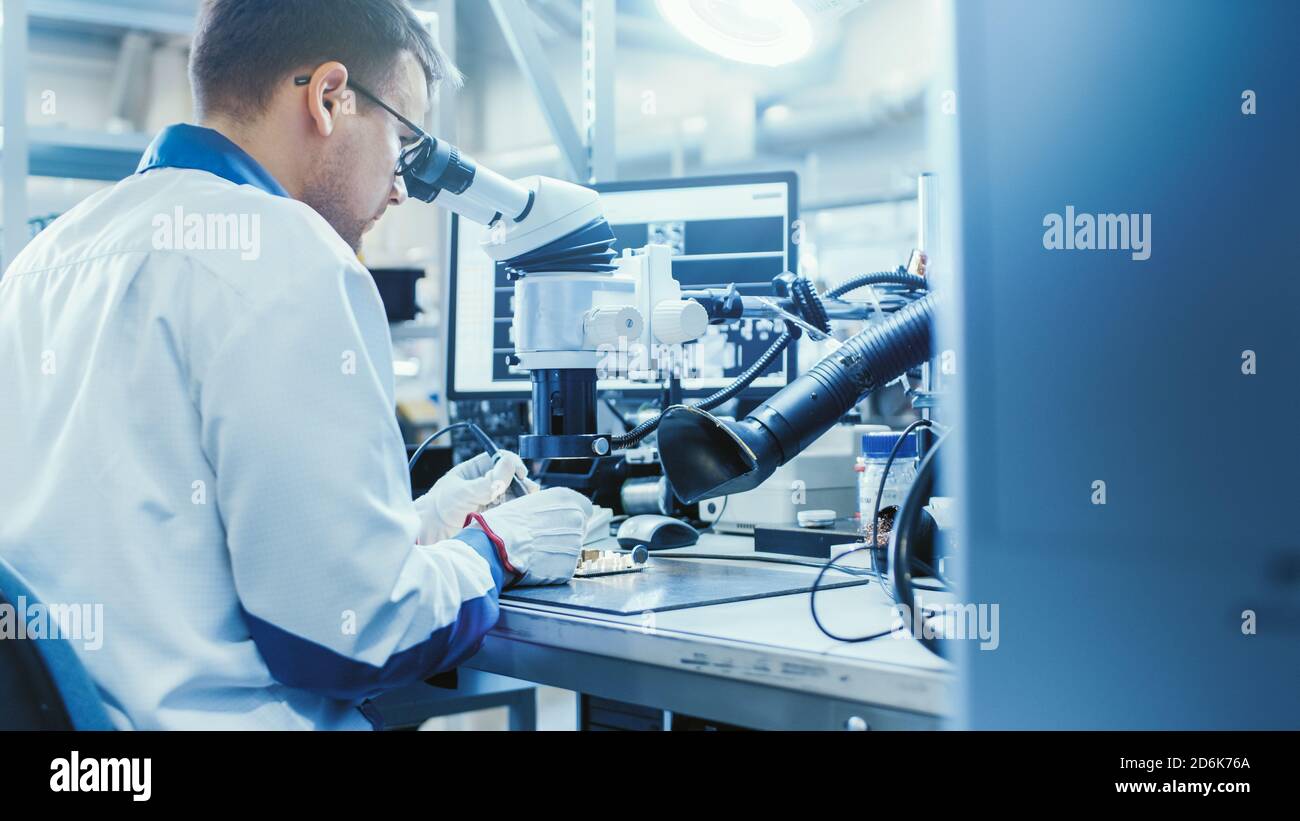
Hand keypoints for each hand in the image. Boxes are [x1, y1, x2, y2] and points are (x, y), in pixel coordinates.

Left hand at [413, 451, 538, 544]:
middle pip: (508, 476)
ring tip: (524, 501)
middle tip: (528, 490)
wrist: (430, 534)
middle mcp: (482, 483)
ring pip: (510, 493)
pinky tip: (518, 510)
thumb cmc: (440, 508)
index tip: (520, 472)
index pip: (498, 459)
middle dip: (520, 481)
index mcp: (474, 470)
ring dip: (519, 496)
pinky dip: (514, 508)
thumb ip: (489, 481)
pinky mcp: (491, 516)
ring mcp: (487, 499)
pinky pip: (508, 509)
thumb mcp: (465, 491)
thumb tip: (509, 462)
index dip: (511, 463)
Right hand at [473, 487, 592, 585]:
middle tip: (541, 540)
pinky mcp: (568, 567)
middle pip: (578, 530)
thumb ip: (547, 509)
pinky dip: (551, 569)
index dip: (571, 517)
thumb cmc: (504, 524)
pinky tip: (535, 565)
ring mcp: (575, 544)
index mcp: (566, 499)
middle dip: (563, 536)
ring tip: (534, 553)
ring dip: (557, 552)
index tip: (561, 523)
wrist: (495, 548)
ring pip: (570, 550)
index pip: (585, 508)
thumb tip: (550, 518)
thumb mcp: (527, 504)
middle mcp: (576, 519)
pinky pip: (563, 568)